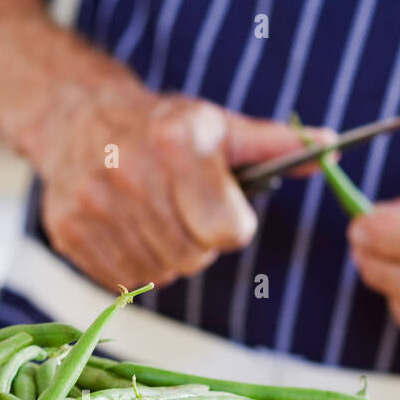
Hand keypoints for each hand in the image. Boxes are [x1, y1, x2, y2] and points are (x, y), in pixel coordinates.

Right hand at [33, 90, 332, 289]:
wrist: (76, 119)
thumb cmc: (161, 128)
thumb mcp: (218, 126)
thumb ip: (274, 144)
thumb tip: (332, 148)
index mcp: (178, 141)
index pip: (226, 230)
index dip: (233, 226)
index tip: (224, 210)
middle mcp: (130, 172)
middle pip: (194, 257)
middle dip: (199, 242)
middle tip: (185, 212)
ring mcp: (93, 205)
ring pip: (159, 273)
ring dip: (168, 257)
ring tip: (157, 221)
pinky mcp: (68, 231)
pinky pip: (122, 279)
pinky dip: (134, 265)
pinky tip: (129, 231)